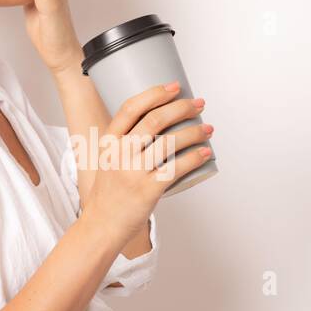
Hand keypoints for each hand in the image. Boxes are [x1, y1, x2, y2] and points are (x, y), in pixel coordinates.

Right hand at [79, 84, 214, 246]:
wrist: (102, 225)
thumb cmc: (109, 193)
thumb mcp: (108, 161)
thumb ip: (125, 142)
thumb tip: (158, 121)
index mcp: (109, 142)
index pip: (131, 108)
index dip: (155, 93)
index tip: (175, 86)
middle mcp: (120, 154)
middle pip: (154, 120)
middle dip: (181, 107)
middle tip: (198, 104)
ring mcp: (133, 172)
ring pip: (169, 142)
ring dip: (194, 132)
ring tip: (208, 128)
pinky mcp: (148, 190)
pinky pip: (176, 169)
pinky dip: (194, 158)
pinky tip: (205, 152)